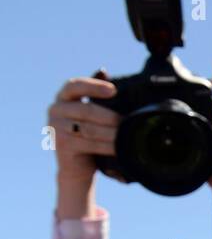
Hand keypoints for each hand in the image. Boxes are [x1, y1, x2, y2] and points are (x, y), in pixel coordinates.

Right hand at [47, 77, 118, 219]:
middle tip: (128, 122)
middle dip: (110, 117)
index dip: (94, 86)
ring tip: (128, 136)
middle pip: (86, 110)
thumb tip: (103, 69)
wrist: (77, 168)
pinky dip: (107, 146)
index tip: (114, 90)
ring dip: (111, 133)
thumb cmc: (89, 137)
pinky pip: (89, 143)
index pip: (75, 85)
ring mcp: (55, 127)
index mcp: (63, 98)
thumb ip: (95, 95)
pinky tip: (120, 148)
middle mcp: (56, 109)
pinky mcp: (61, 144)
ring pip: (89, 128)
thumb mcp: (92, 114)